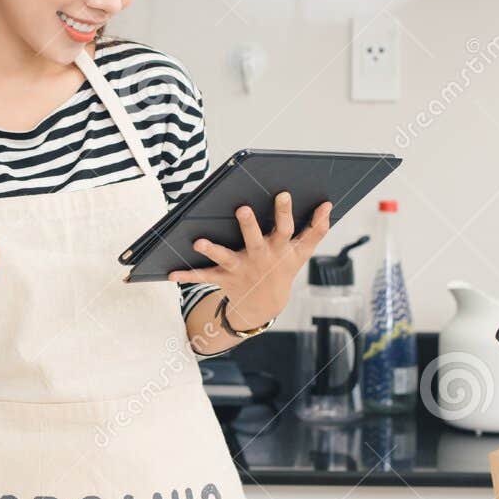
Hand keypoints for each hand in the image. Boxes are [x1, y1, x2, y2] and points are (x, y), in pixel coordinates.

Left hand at [167, 192, 331, 327]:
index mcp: (279, 248)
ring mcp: (241, 268)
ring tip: (199, 241)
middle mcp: (260, 257)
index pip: (285, 228)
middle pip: (255, 239)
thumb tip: (329, 205)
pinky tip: (170, 273)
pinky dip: (187, 275)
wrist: (265, 305)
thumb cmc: (283, 268)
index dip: (284, 211)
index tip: (282, 193)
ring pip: (225, 258)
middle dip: (248, 225)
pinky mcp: (224, 278)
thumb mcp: (302, 252)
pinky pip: (203, 277)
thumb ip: (316, 229)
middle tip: (241, 208)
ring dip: (212, 250)